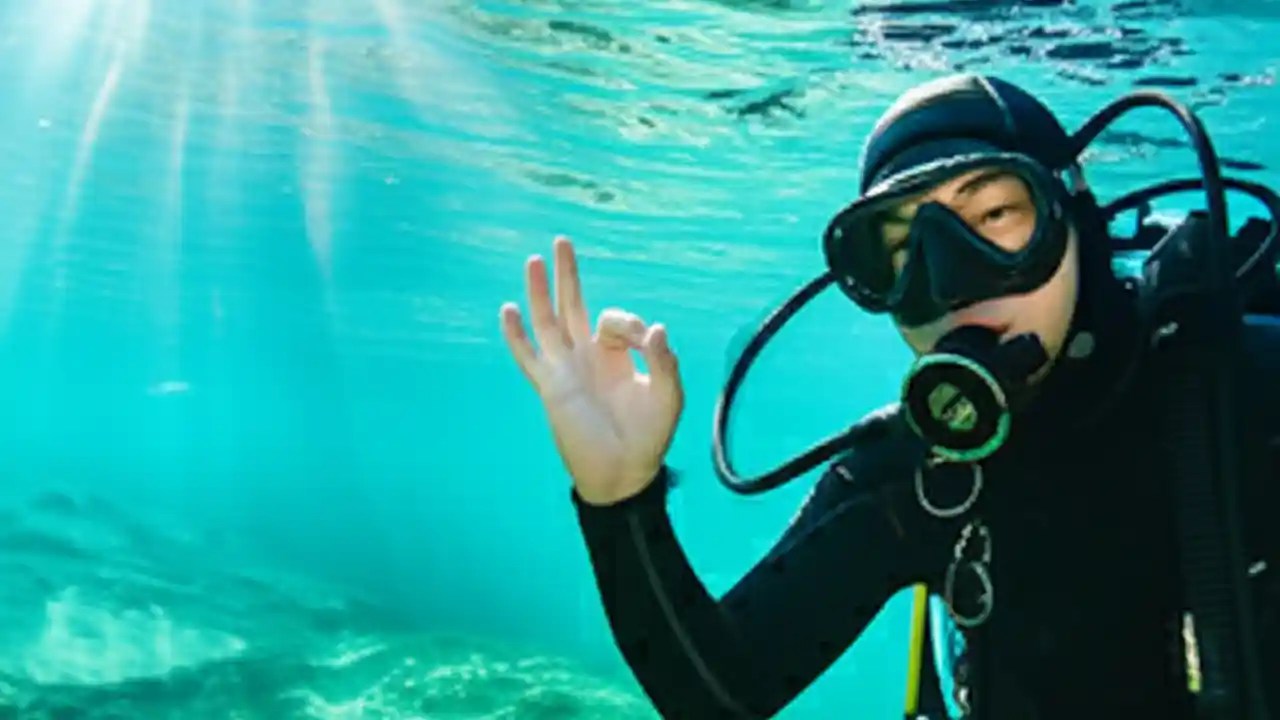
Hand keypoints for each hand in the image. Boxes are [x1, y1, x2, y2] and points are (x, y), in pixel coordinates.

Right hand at [500, 236, 683, 505]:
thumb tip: (658, 328)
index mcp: (618, 355)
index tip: (648, 343)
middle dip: (569, 274)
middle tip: (563, 241)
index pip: (616, 320)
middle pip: (573, 305)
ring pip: (548, 321)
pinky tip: (508, 310)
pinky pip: (528, 356)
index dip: (631, 325)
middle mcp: (588, 356)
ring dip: (540, 291)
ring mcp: (566, 369)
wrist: (622, 472)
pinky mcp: (550, 387)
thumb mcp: (667, 396)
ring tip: (534, 260)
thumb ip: (665, 362)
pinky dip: (516, 335)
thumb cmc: (649, 436)